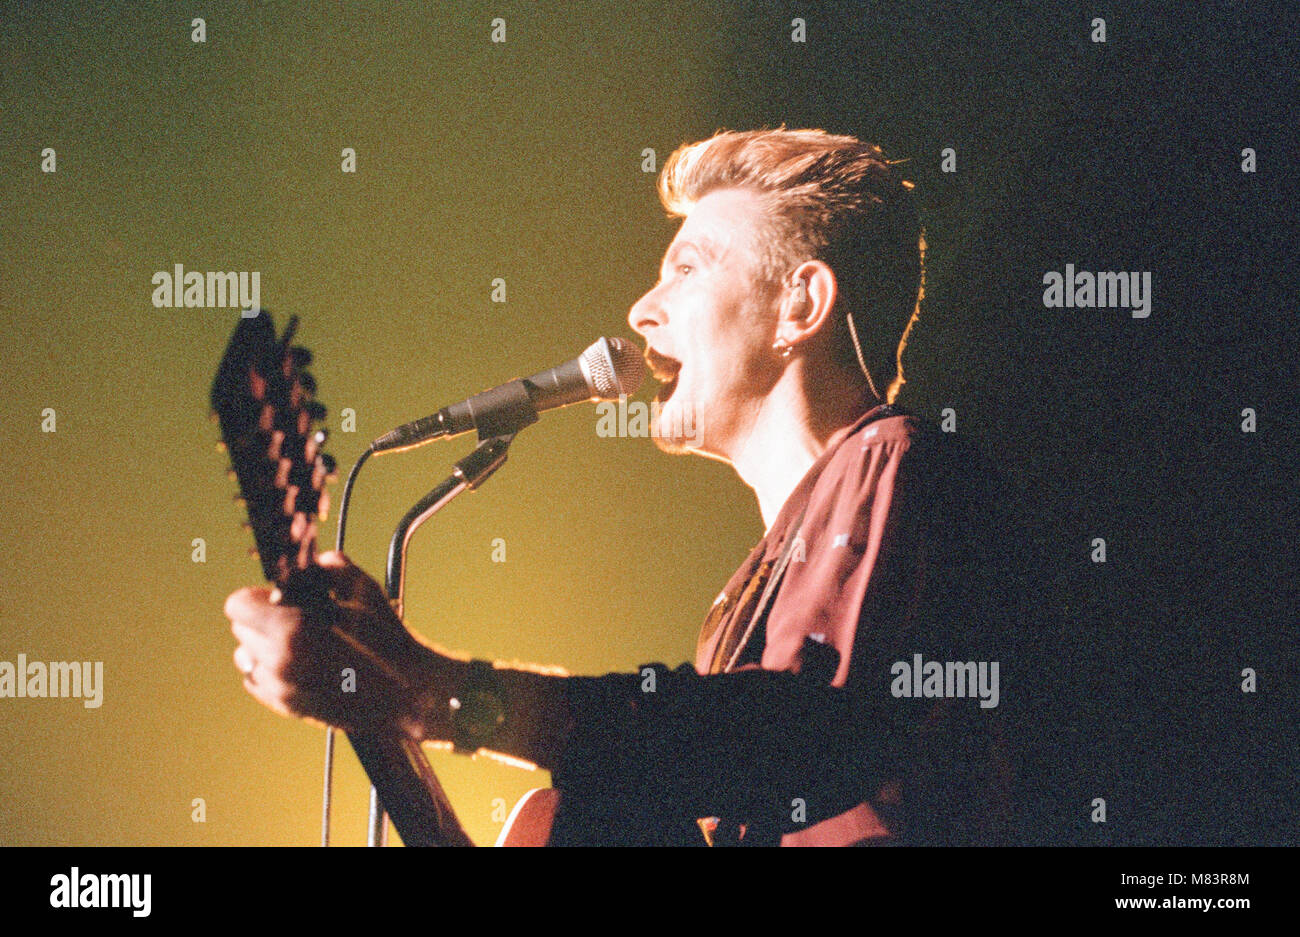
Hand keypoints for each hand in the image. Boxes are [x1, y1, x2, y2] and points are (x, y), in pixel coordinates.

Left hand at [224, 551, 454, 737]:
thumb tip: (315, 564)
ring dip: (263, 646)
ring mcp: (279, 689)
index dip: (258, 596)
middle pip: (241, 630)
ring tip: (298, 643)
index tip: (278, 597)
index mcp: (292, 629)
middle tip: (297, 619)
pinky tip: (301, 664)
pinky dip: (271, 669)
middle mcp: (278, 661)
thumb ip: (331, 567)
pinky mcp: (286, 707)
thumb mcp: (364, 590)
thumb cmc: (387, 642)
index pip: (238, 605)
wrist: (406, 694)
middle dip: (263, 620)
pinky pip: (257, 681)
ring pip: (246, 657)